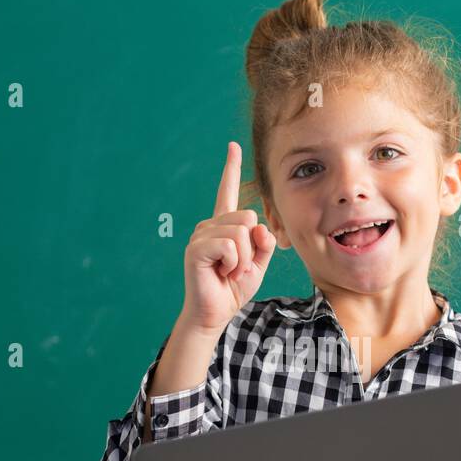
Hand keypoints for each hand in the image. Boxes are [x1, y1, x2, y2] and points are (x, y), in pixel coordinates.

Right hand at [180, 141, 277, 335]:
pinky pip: (230, 245)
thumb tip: (258, 228)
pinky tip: (222, 273)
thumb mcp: (258, 263)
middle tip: (238, 267)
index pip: (228, 192)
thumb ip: (264, 242)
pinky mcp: (196, 249)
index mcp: (224, 226)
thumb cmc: (233, 288)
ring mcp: (200, 236)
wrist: (215, 313)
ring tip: (230, 272)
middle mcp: (209, 226)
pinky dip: (234, 263)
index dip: (231, 169)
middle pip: (247, 217)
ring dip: (243, 259)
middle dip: (252, 247)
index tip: (233, 146)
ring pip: (240, 233)